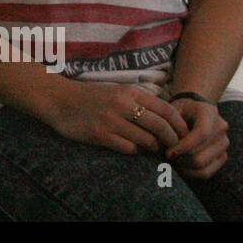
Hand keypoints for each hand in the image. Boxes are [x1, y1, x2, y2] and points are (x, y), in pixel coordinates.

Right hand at [45, 79, 188, 155]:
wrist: (59, 99)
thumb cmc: (91, 96)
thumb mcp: (117, 91)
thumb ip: (139, 101)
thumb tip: (166, 118)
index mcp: (130, 92)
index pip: (166, 109)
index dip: (179, 125)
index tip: (183, 134)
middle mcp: (123, 105)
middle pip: (161, 127)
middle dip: (171, 141)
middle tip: (172, 148)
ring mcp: (111, 120)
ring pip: (147, 141)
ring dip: (154, 149)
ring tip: (154, 150)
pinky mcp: (100, 135)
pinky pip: (128, 148)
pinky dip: (135, 151)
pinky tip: (133, 149)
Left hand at [165, 99, 228, 178]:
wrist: (191, 111)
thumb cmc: (177, 110)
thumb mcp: (170, 110)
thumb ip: (169, 125)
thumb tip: (166, 146)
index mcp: (209, 112)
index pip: (202, 133)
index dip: (184, 146)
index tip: (168, 153)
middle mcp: (221, 127)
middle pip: (201, 154)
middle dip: (180, 159)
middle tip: (166, 157)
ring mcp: (223, 143)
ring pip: (202, 166)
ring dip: (183, 167)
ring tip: (171, 160)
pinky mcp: (222, 156)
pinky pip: (206, 173)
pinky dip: (190, 173)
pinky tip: (178, 166)